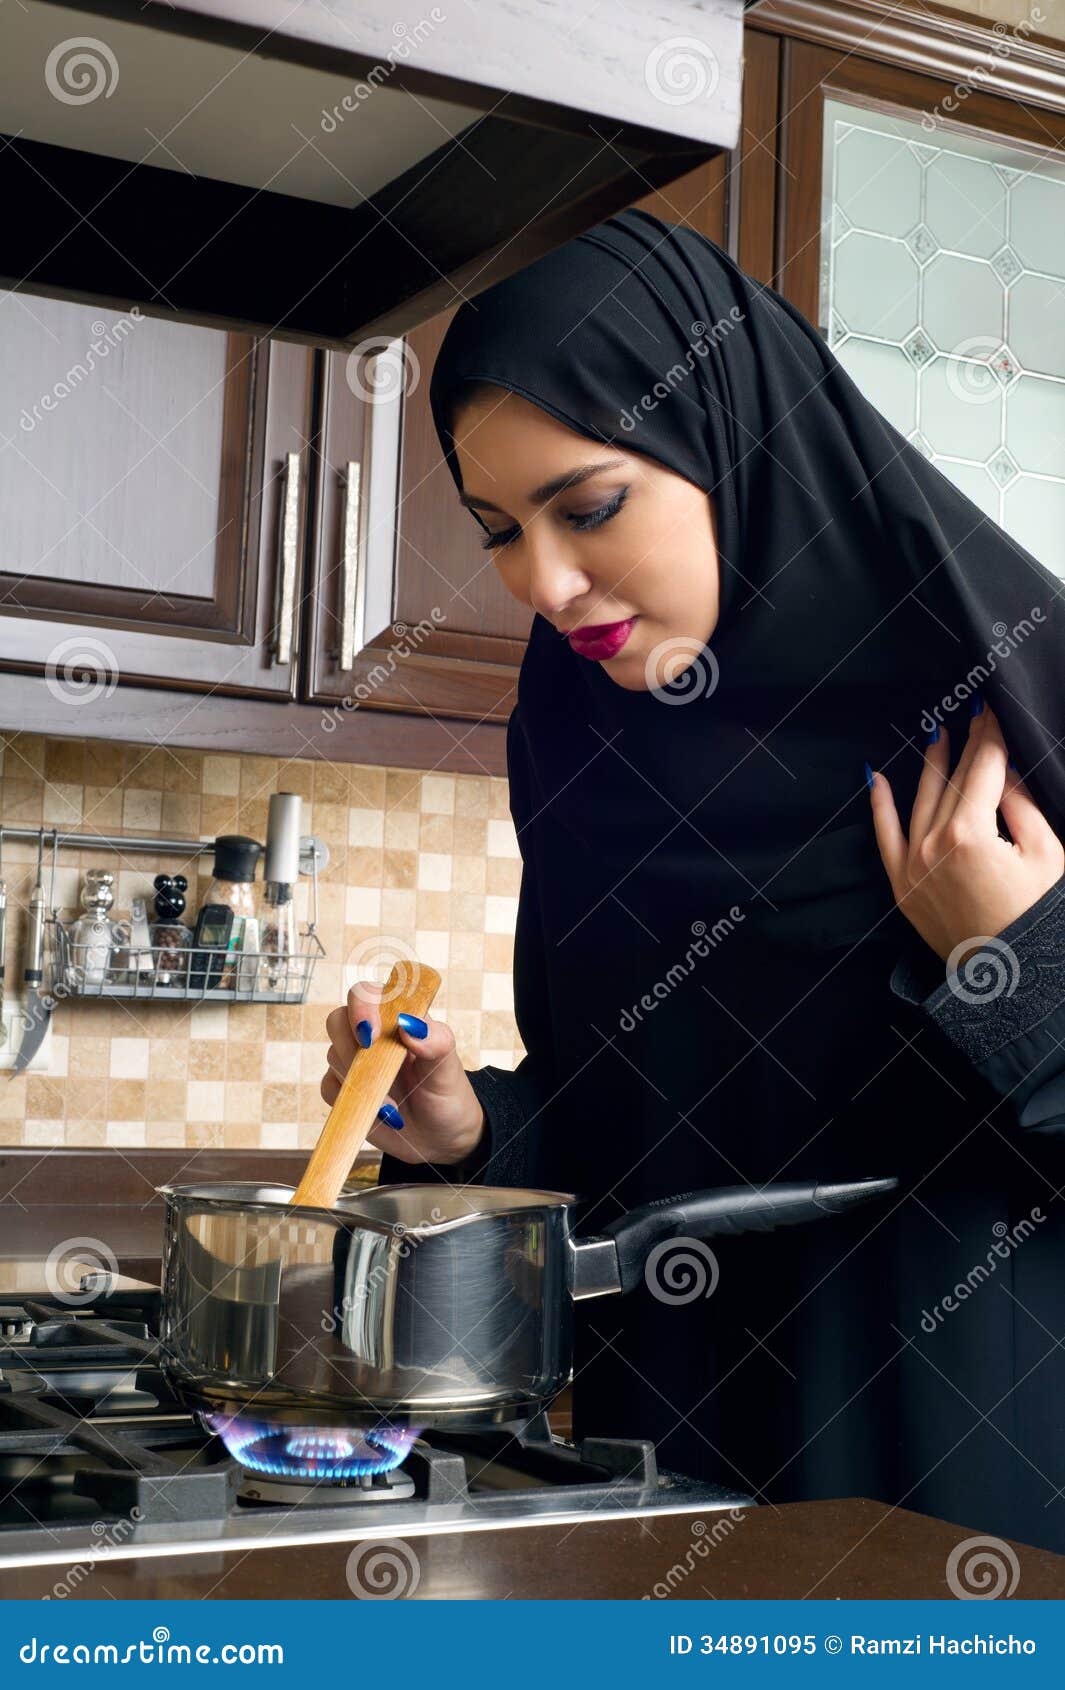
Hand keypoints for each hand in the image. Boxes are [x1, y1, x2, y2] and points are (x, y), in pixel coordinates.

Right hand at [321, 980, 485, 1165]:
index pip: (366, 993)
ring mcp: (354, 1061)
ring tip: (392, 1106)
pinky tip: (379, 1113)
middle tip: (377, 1074)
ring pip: (332, 1055)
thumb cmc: (445, 1091)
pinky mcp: (344, 1089)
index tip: (371, 1036)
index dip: (361, 1008)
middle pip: (337, 1020)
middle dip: (352, 1049)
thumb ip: (435, 1040)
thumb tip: (408, 1024)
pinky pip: (329, 1088)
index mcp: (395, 1015)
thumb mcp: (448, 1066)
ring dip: (359, 1082)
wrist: (439, 1136)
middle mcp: (371, 1034)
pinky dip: (351, 1101)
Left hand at [869, 698, 1064, 966]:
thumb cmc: (1038, 919)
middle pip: (953, 781)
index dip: (991, 736)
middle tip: (973, 715)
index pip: (984, 769)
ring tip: (937, 734)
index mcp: (970, 834)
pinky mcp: (901, 886)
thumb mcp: (1046, 855)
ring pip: (919, 801)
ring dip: (929, 765)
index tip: (991, 710)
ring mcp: (912, 866)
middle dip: (966, 745)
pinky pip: (884, 838)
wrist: (1012, 981)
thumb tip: (1005, 770)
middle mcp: (933, 845)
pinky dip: (879, 806)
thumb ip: (1022, 806)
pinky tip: (876, 777)